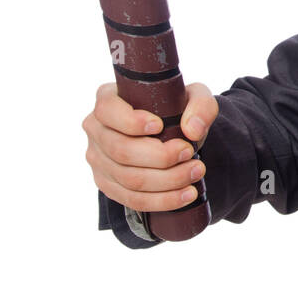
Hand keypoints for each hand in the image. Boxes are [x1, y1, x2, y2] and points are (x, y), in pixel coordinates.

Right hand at [82, 82, 217, 212]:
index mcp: (108, 99)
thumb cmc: (178, 109)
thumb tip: (192, 131)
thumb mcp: (195, 97)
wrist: (175, 133)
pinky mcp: (108, 184)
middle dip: (161, 157)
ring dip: (167, 180)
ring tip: (195, 172)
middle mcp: (96, 130)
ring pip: (129, 179)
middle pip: (121, 151)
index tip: (160, 126)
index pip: (107, 110)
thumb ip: (201, 106)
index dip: (131, 122)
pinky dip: (162, 200)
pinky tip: (186, 194)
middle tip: (189, 152)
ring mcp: (98, 160)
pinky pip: (132, 200)